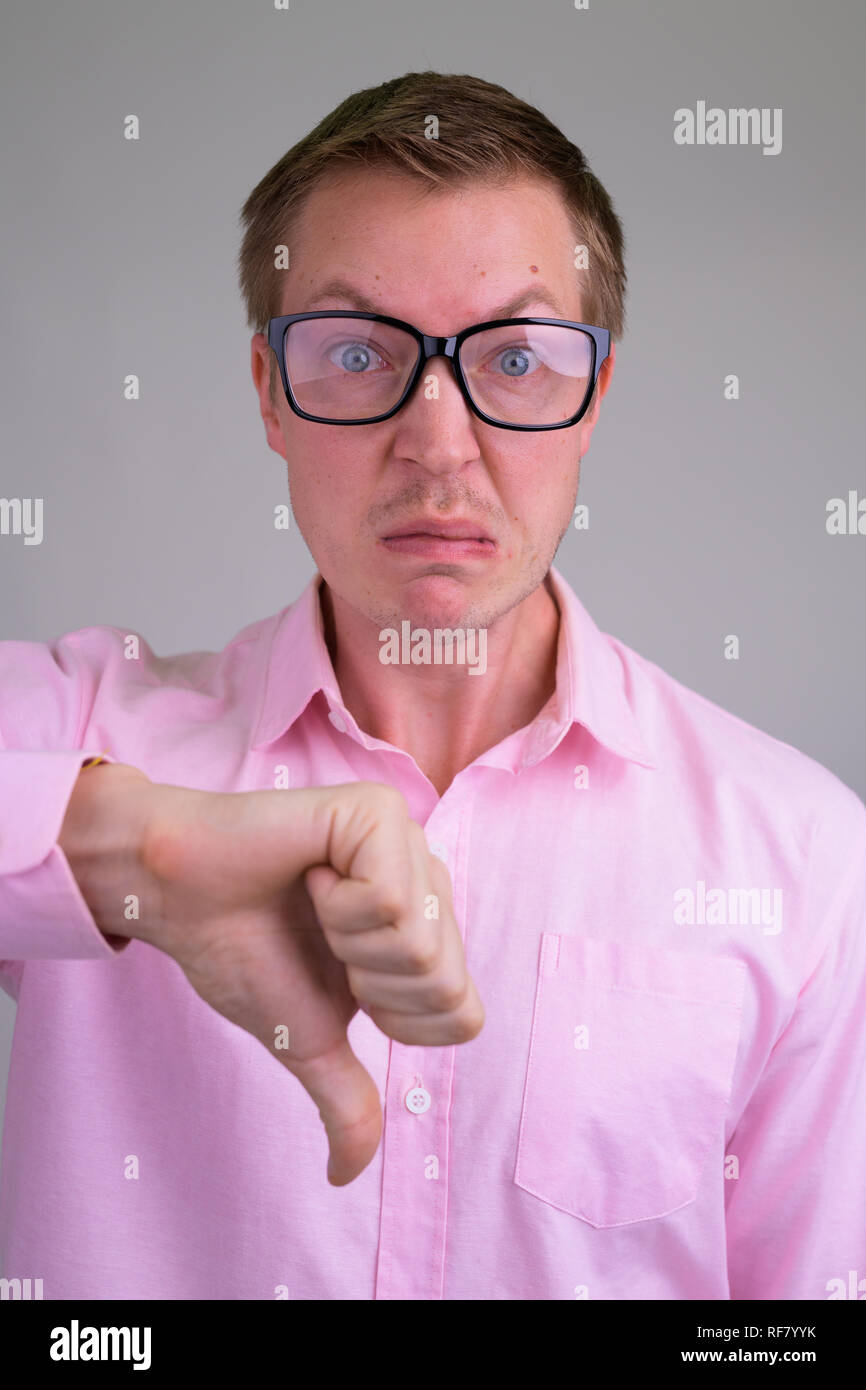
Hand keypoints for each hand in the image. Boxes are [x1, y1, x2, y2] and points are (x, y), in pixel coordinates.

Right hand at [60, 766, 483, 1185]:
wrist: (177, 895)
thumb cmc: (241, 949)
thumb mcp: (305, 1039)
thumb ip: (345, 1100)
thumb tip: (347, 1175)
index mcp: (423, 935)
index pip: (462, 1015)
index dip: (395, 1020)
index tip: (341, 982)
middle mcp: (427, 886)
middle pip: (445, 983)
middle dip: (367, 981)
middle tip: (321, 937)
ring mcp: (408, 844)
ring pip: (419, 942)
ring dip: (347, 942)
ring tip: (312, 898)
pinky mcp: (378, 812)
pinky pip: (389, 897)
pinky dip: (336, 904)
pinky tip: (309, 870)